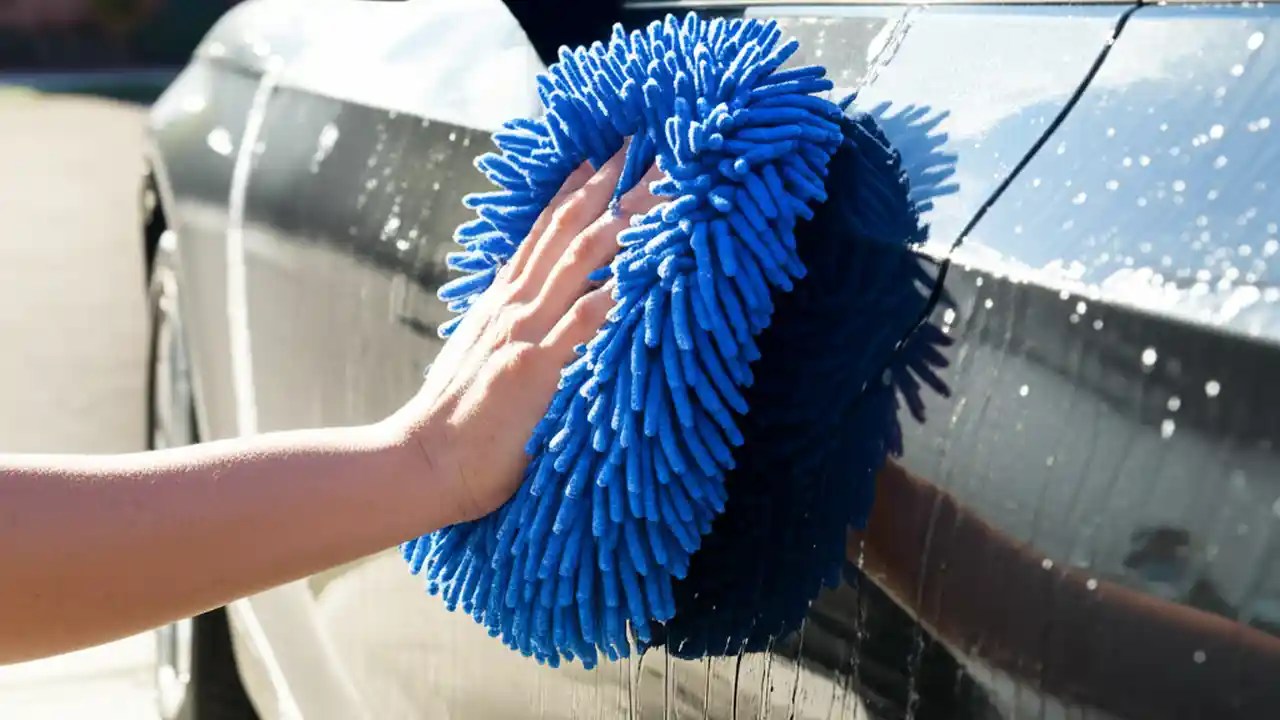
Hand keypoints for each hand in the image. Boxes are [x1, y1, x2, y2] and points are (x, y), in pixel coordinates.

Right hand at [391, 147, 663, 521]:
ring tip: (657, 189)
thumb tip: (520, 294)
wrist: (421, 463)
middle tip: (643, 148)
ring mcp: (524, 333)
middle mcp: (514, 305)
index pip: (541, 231)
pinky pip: (579, 324)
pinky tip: (639, 274)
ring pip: (578, 260)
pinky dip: (608, 295)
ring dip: (621, 220)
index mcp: (502, 301)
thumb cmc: (456, 420)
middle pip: (568, 229)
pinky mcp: (534, 370)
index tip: (600, 156)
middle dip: (608, 186)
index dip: (573, 191)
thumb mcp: (479, 354)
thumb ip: (503, 321)